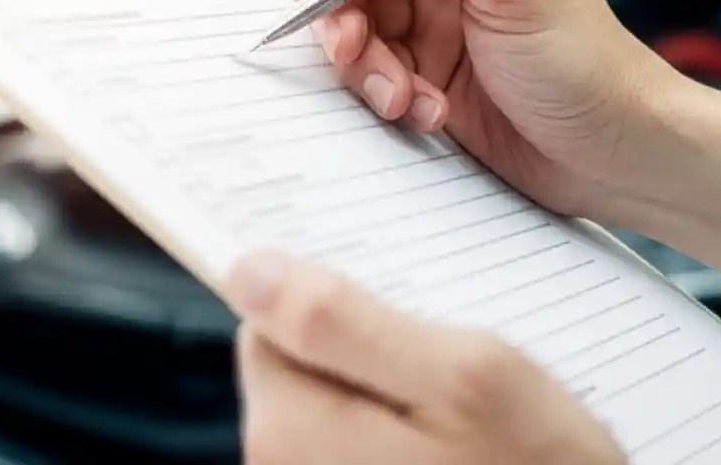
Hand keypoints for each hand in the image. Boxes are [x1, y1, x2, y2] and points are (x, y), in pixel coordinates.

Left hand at [225, 251, 626, 463]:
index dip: (336, 302)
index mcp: (289, 429)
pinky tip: (466, 451)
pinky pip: (363, 450)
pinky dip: (406, 440)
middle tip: (454, 369)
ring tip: (471, 421)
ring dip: (397, 401)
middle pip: (302, 369)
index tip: (399, 307)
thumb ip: (343, 320)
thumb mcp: (465, 377)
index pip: (267, 321)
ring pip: (337, 410)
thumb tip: (250, 273)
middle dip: (371, 354)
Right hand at [292, 0, 674, 214]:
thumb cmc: (583, 61)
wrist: (603, 151)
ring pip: (350, 11)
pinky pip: (368, 63)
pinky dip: (384, 89)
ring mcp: (431, 6)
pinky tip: (426, 111)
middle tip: (344, 41)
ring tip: (397, 94)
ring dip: (362, 57)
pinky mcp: (421, 61)